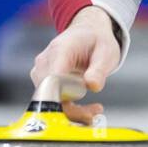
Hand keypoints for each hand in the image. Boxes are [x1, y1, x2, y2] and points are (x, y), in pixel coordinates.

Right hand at [30, 5, 122, 123]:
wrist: (88, 31)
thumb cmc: (97, 40)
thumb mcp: (107, 52)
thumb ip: (99, 69)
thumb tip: (93, 85)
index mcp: (60, 50)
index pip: (53, 79)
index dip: (63, 98)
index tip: (82, 112)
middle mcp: (45, 62)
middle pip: (49, 94)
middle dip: (71, 110)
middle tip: (94, 115)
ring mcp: (41, 72)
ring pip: (49, 101)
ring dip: (71, 111)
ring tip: (94, 111)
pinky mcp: (43, 81)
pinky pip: (51, 100)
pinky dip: (68, 108)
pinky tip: (85, 110)